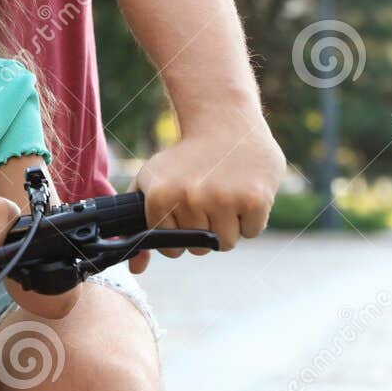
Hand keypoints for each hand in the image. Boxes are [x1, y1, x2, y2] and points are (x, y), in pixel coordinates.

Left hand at [130, 123, 284, 273]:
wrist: (223, 120)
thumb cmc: (184, 158)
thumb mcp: (151, 183)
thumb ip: (137, 225)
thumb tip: (137, 269)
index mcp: (160, 196)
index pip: (171, 250)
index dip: (179, 233)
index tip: (184, 210)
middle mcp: (189, 198)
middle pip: (200, 248)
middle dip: (204, 229)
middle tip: (207, 197)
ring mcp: (223, 199)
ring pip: (227, 243)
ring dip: (228, 225)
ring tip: (224, 192)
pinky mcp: (254, 199)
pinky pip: (252, 231)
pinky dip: (250, 217)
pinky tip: (243, 189)